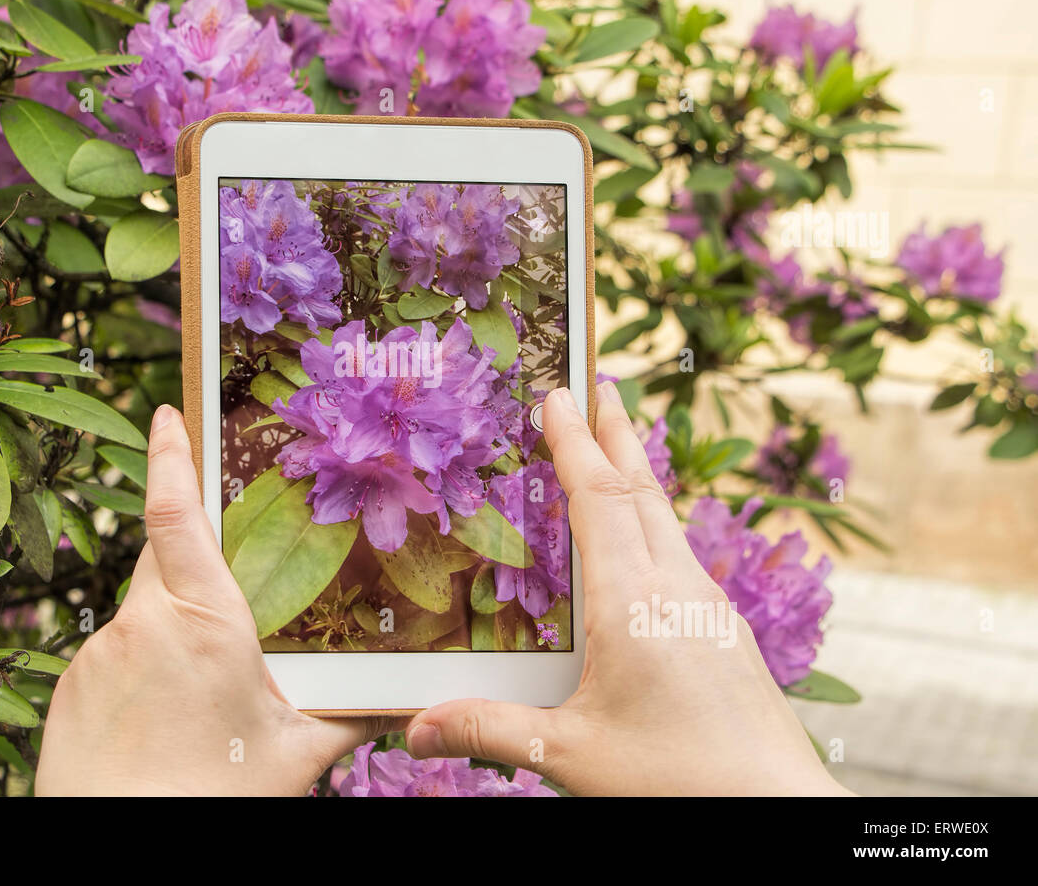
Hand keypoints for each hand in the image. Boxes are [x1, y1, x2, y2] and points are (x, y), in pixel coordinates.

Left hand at [37, 404, 402, 794]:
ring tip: (194, 706)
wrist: (119, 847)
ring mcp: (98, 655)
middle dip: (192, 576)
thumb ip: (346, 715)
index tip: (167, 415)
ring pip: (141, 617)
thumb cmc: (211, 800)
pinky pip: (111, 657)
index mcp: (206, 622)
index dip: (171, 457)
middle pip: (164, 565)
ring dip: (169, 639)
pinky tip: (158, 722)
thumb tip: (396, 700)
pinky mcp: (70, 687)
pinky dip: (138, 674)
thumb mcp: (296, 754)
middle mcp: (143, 624)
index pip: (180, 515)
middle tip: (224, 626)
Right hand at [403, 383, 849, 795]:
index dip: (574, 441)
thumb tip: (415, 727)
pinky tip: (650, 539)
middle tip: (599, 383)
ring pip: (667, 517)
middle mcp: (676, 588)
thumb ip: (491, 731)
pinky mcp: (726, 630)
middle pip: (641, 488)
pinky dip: (656, 519)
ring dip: (639, 472)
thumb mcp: (570, 756)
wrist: (777, 808)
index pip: (597, 498)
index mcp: (632, 601)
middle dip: (615, 432)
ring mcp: (709, 605)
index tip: (557, 393)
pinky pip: (682, 550)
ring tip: (621, 444)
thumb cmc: (680, 781)